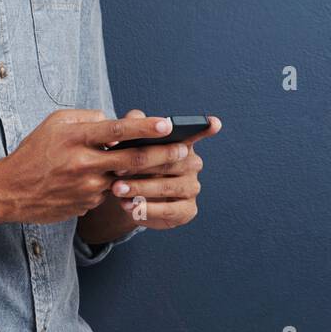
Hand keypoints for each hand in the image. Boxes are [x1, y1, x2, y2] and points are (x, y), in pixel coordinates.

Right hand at [0, 108, 180, 223]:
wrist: (10, 191)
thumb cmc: (34, 151)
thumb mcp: (55, 123)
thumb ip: (87, 118)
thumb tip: (112, 120)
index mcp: (77, 137)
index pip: (119, 130)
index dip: (146, 127)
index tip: (168, 124)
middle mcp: (84, 163)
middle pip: (132, 160)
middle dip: (162, 155)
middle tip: (184, 152)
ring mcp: (86, 188)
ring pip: (122, 178)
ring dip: (139, 175)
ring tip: (157, 166)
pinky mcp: (86, 205)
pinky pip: (107, 192)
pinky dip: (110, 185)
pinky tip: (101, 182)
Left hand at [105, 109, 220, 229]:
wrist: (129, 198)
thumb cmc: (132, 164)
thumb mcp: (128, 144)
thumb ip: (132, 126)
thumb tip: (129, 120)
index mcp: (183, 143)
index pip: (198, 132)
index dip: (206, 128)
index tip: (213, 123)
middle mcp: (192, 164)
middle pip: (169, 161)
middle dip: (142, 165)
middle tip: (117, 168)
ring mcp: (192, 188)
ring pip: (167, 186)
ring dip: (140, 188)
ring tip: (117, 189)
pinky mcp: (187, 210)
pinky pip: (168, 210)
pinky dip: (147, 209)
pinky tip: (129, 206)